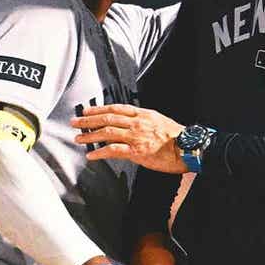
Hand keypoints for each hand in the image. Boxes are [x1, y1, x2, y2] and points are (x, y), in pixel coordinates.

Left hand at [71, 104, 185, 172]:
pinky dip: (100, 152)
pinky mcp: (136, 151)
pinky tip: (91, 155)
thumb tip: (133, 124)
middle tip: (75, 122)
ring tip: (78, 138)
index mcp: (143, 114)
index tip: (87, 111)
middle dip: (88, 120)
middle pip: (107, 118)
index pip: (116, 108)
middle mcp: (137, 123)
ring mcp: (136, 136)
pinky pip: (113, 150)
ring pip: (107, 132)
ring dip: (90, 135)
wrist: (188, 148)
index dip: (99, 109)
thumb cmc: (178, 137)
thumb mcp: (160, 122)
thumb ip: (145, 121)